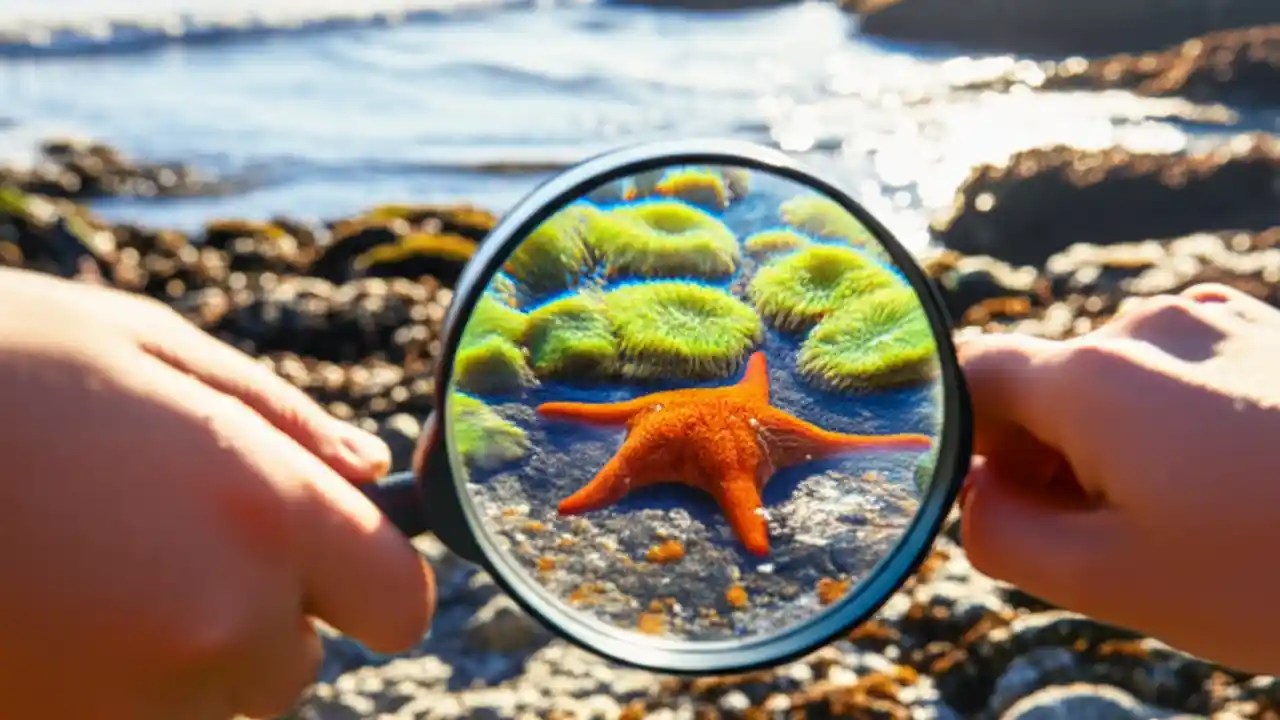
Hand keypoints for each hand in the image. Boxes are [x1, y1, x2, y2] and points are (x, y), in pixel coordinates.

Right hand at [0, 268, 435, 719]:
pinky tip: (48, 608)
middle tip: (161, 535)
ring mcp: (129, 704)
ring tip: (86, 565)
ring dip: (178, 651)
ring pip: (212, 701)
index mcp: (263, 513)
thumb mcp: (144, 344)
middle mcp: (217, 625)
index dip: (372, 580)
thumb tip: (368, 470)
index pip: (399, 603)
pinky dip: (109, 684)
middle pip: (297, 661)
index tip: (331, 557)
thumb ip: (281, 418)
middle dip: (257, 610)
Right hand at [957, 282, 1279, 674]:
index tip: (995, 498)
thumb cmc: (1273, 572)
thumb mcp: (1112, 580)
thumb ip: (1002, 534)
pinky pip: (1182, 371)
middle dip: (1044, 453)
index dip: (958, 436)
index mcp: (1092, 378)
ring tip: (1179, 518)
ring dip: (1113, 442)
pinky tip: (1226, 485)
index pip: (971, 373)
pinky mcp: (1271, 335)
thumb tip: (974, 492)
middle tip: (1097, 537)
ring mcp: (1219, 322)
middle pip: (1048, 381)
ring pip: (1118, 378)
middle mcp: (1148, 327)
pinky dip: (1172, 424)